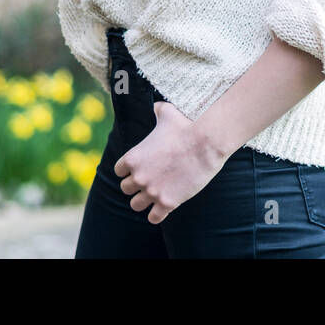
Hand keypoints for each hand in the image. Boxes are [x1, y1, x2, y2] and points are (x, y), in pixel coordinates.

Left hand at [114, 101, 228, 224]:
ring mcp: (152, 191)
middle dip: (136, 185)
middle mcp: (138, 177)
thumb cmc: (186, 126)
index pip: (119, 171)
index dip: (129, 169)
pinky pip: (153, 217)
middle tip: (150, 180)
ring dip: (144, 200)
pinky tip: (164, 207)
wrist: (205, 142)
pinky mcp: (167, 202)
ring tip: (155, 194)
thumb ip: (158, 110)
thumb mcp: (167, 113)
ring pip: (136, 205)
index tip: (141, 167)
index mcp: (133, 158)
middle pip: (126, 189)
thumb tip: (157, 106)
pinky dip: (157, 214)